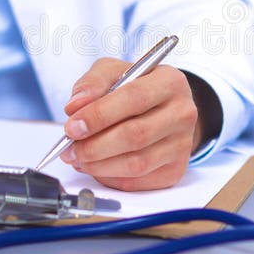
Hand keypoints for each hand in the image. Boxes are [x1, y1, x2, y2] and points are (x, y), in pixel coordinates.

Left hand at [60, 58, 200, 190]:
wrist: (163, 109)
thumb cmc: (136, 88)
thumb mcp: (115, 72)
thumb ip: (93, 83)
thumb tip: (75, 107)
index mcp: (170, 81)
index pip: (134, 98)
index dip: (99, 115)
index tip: (72, 126)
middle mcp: (183, 113)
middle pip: (135, 135)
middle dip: (95, 146)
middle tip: (70, 149)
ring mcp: (182, 144)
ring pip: (136, 164)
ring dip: (99, 165)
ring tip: (78, 159)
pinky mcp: (175, 170)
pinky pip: (138, 181)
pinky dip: (110, 178)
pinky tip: (96, 167)